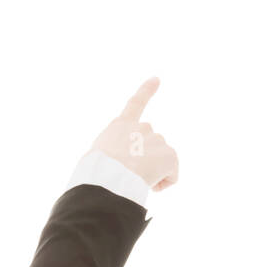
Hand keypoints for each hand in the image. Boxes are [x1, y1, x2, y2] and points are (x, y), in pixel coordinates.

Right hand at [86, 77, 178, 191]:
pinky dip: (163, 183)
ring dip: (152, 172)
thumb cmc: (94, 174)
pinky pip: (171, 175)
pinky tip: (149, 187)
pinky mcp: (170, 155)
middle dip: (145, 160)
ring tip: (134, 181)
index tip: (156, 79)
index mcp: (120, 126)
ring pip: (160, 162)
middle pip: (149, 145)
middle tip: (128, 174)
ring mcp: (157, 140)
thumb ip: (112, 154)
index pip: (135, 104)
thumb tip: (127, 168)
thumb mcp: (95, 157)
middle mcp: (141, 128)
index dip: (147, 90)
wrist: (108, 179)